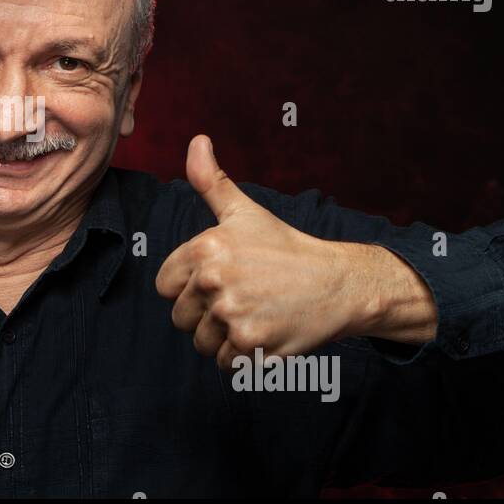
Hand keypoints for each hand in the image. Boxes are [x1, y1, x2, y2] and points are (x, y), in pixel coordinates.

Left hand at [155, 135, 376, 366]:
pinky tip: (264, 332)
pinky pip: (223, 363)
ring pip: (201, 343)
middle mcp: (214, 280)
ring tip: (253, 315)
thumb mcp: (245, 212)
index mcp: (205, 247)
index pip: (164, 285)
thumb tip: (197, 141)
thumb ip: (210, 181)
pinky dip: (241, 357)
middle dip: (205, 315)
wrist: (338, 283)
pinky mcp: (250, 344)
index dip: (188, 286)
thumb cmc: (285, 248)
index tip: (219, 280)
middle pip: (180, 318)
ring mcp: (232, 314)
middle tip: (242, 299)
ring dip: (222, 338)